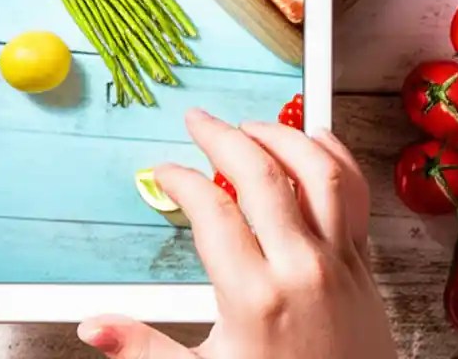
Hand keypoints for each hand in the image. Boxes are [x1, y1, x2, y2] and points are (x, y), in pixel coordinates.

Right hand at [78, 109, 396, 358]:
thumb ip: (143, 349)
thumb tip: (94, 328)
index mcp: (253, 297)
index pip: (211, 210)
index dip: (181, 181)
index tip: (165, 174)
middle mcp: (300, 269)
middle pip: (261, 176)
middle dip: (223, 137)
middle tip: (198, 121)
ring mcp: (338, 262)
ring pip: (317, 172)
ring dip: (282, 137)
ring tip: (251, 126)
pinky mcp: (363, 266)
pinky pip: (354, 195)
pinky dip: (334, 157)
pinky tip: (314, 142)